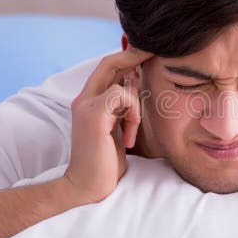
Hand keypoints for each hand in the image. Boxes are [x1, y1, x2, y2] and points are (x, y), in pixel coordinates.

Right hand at [63, 48, 153, 204]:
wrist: (88, 187)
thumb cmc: (105, 162)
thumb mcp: (117, 129)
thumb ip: (122, 108)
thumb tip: (137, 86)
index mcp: (89, 101)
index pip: (107, 68)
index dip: (126, 56)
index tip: (146, 51)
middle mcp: (83, 99)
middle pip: (109, 62)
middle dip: (134, 55)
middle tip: (153, 50)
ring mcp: (85, 105)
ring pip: (121, 84)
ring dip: (135, 107)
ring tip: (131, 132)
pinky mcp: (93, 115)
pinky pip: (121, 95)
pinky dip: (132, 114)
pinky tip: (129, 137)